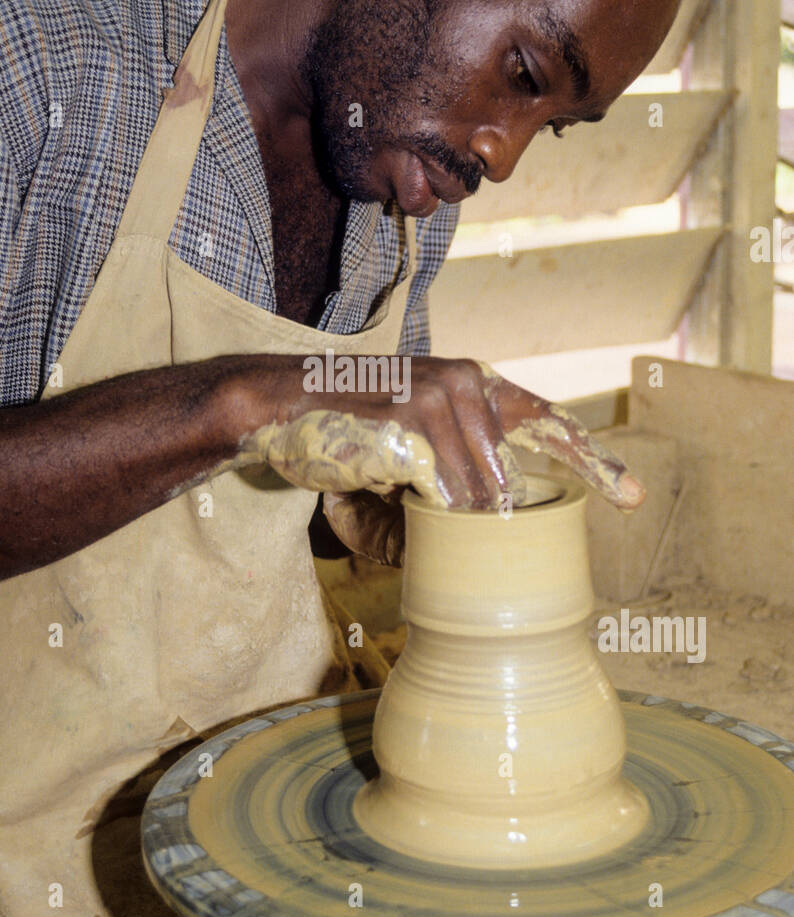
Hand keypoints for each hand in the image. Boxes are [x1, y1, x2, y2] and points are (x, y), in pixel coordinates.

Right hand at [231, 355, 643, 513]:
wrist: (282, 401)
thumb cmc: (349, 427)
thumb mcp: (415, 445)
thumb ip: (459, 479)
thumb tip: (495, 532)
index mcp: (478, 384)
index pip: (548, 423)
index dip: (594, 462)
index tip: (634, 498)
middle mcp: (470, 384)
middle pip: (507, 482)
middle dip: (481, 516)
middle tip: (426, 503)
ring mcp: (442, 402)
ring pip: (475, 498)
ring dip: (440, 516)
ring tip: (391, 482)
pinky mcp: (413, 428)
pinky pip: (440, 499)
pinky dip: (417, 510)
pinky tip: (384, 481)